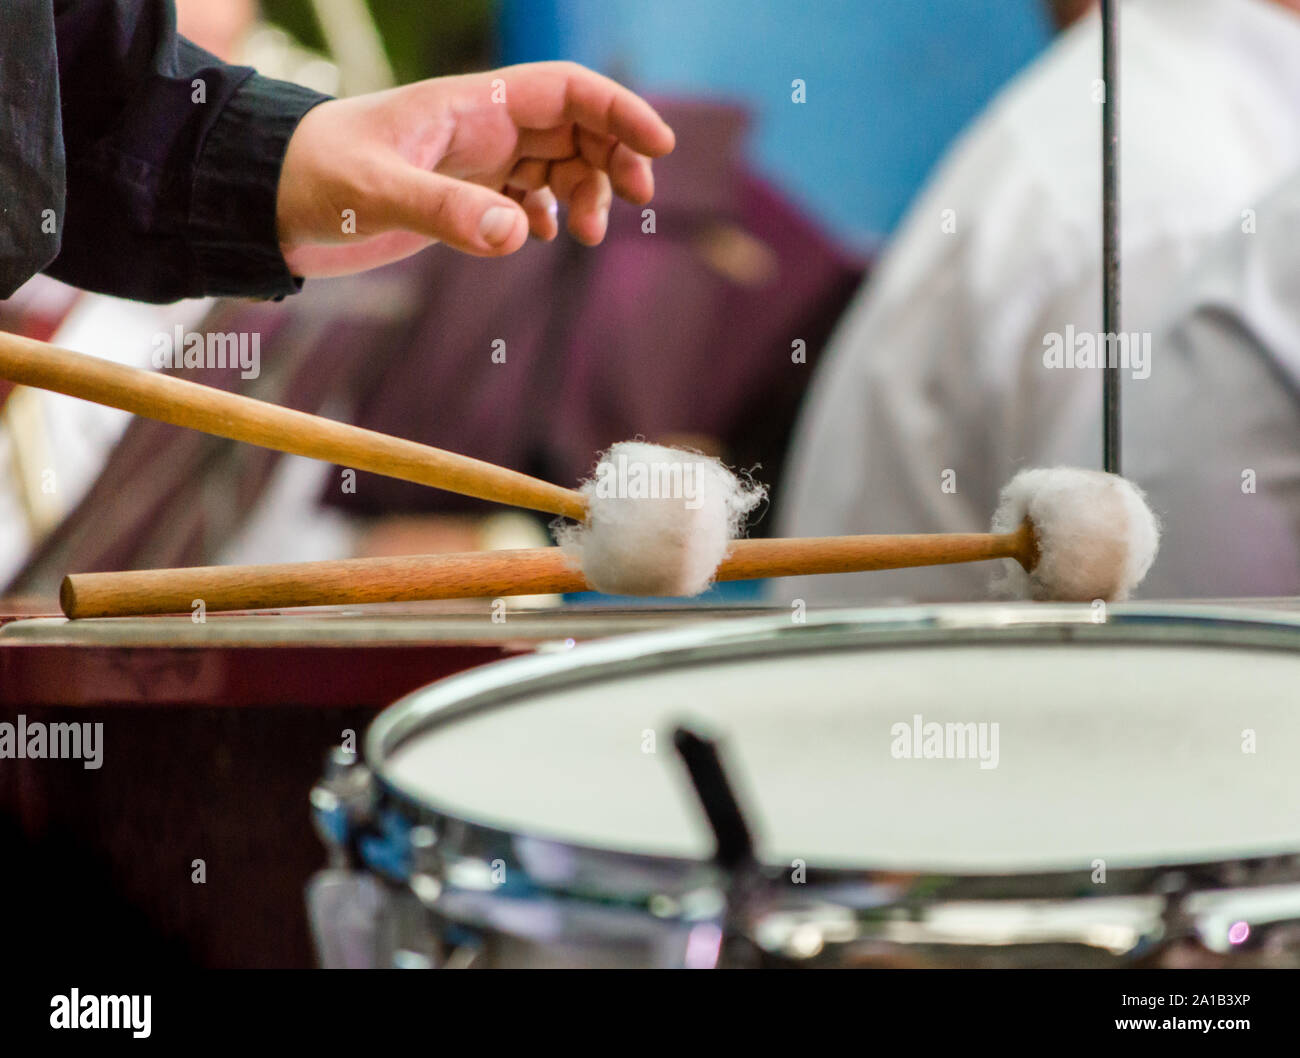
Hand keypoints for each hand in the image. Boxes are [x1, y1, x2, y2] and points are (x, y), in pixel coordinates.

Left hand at [275, 61, 674, 276]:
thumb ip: (447, 212)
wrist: (270, 200)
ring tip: (582, 236)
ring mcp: (475, 162)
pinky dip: (547, 215)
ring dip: (585, 194)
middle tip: (632, 202)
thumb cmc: (313, 177)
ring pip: (558, 165)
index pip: (565, 91)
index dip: (618, 111)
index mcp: (470, 104)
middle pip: (576, 128)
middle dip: (613, 158)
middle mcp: (481, 127)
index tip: (659, 146)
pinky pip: (528, 197)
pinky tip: (541, 236)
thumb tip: (521, 234)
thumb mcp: (376, 193)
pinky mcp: (462, 196)